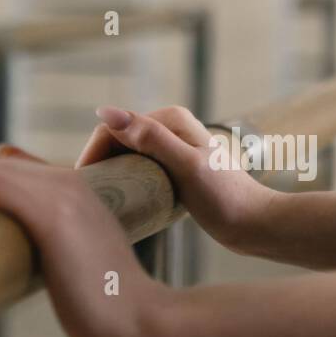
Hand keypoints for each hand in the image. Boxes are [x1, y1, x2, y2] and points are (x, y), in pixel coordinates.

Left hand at [0, 145, 162, 336]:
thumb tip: (52, 276)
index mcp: (85, 192)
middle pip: (1, 166)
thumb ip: (67, 258)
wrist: (137, 321)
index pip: (25, 169)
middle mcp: (72, 184)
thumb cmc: (111, 307)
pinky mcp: (50, 216)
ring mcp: (62, 196)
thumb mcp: (85, 269)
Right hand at [77, 105, 279, 255]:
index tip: (81, 185)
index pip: (114, 128)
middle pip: (118, 142)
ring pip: (126, 158)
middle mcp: (170, 127)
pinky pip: (138, 172)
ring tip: (97, 203)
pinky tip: (120, 204)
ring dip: (110, 175)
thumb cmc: (224, 197)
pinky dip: (126, 184)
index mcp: (171, 118)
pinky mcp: (174, 170)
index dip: (92, 153)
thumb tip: (106, 113)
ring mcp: (172, 149)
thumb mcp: (185, 166)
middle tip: (85, 198)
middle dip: (99, 165)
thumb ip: (150, 139)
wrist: (254, 223)